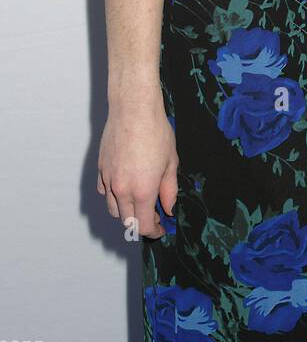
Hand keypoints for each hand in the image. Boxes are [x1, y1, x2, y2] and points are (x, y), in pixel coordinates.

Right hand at [97, 102, 178, 239]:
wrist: (133, 109)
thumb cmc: (155, 131)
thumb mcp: (171, 162)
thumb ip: (169, 189)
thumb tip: (168, 208)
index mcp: (143, 191)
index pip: (143, 225)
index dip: (153, 231)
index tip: (160, 229)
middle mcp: (122, 190)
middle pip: (127, 222)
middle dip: (141, 224)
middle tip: (154, 216)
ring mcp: (109, 180)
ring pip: (114, 209)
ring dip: (127, 213)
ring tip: (140, 204)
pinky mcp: (101, 169)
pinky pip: (104, 192)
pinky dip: (113, 197)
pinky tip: (124, 189)